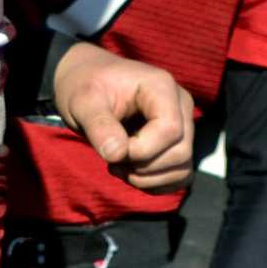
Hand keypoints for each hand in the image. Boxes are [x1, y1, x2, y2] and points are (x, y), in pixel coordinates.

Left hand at [52, 42, 193, 193]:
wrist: (89, 83)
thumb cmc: (85, 85)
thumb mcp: (83, 101)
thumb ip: (99, 125)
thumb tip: (117, 154)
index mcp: (162, 87)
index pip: (170, 130)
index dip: (141, 150)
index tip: (112, 149)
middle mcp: (180, 104)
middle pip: (181, 152)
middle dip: (143, 168)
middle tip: (113, 160)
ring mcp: (183, 124)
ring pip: (183, 167)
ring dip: (148, 179)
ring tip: (120, 165)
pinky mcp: (177, 142)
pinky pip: (180, 175)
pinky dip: (156, 184)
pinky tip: (131, 172)